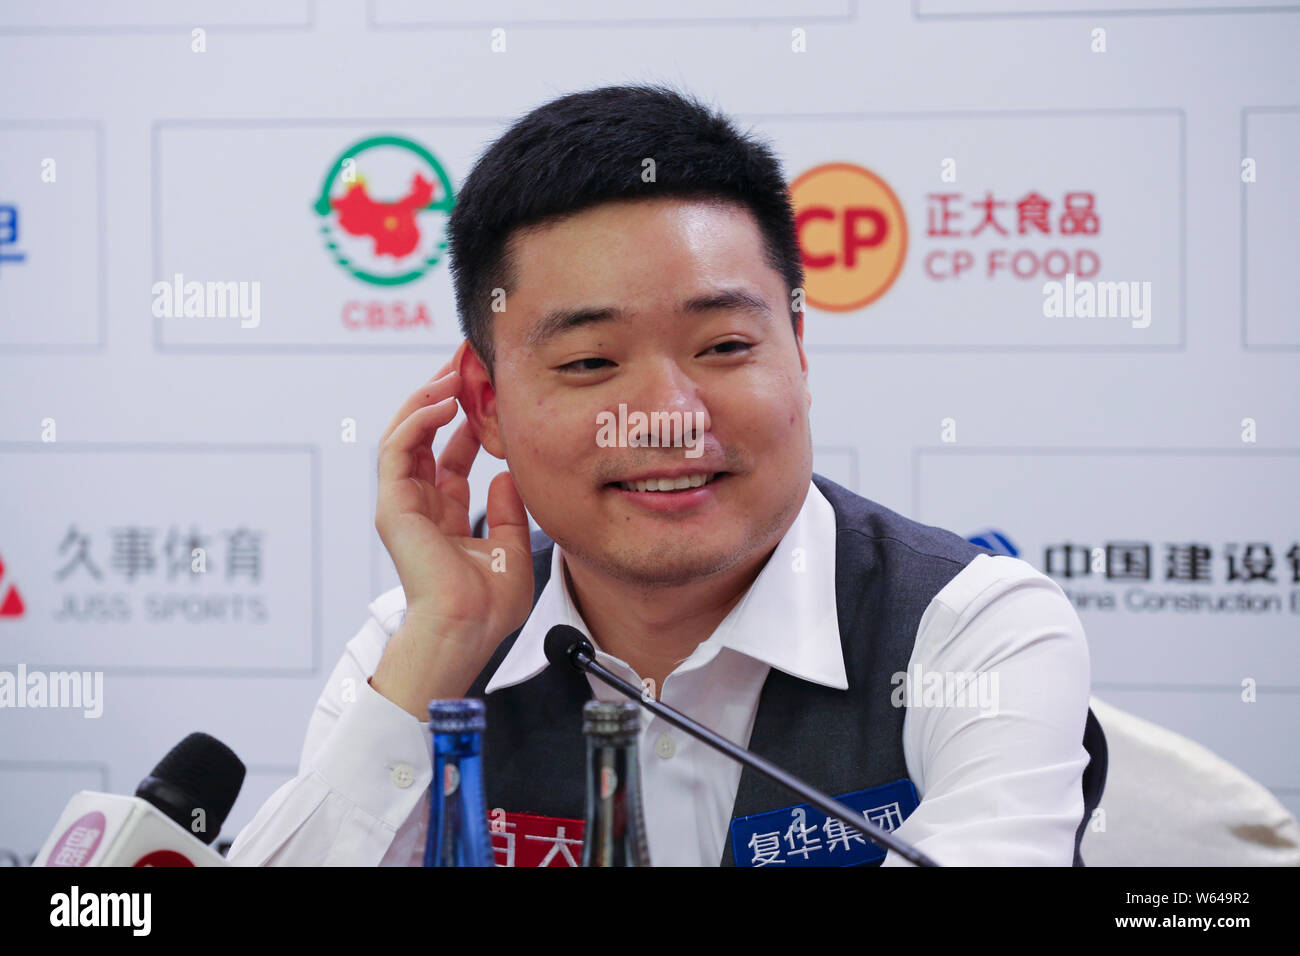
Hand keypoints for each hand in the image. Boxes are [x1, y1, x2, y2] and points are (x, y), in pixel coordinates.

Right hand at [370, 355, 534, 711]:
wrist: (467, 630)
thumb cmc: (488, 605)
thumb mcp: (511, 548)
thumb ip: (508, 510)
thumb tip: (506, 475)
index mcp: (445, 516)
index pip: (451, 456)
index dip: (466, 421)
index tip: (486, 392)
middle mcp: (420, 505)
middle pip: (425, 436)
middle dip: (443, 397)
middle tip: (464, 363)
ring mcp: (402, 504)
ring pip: (405, 434)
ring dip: (428, 398)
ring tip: (454, 372)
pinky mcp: (392, 505)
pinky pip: (398, 448)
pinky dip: (418, 420)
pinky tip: (444, 401)